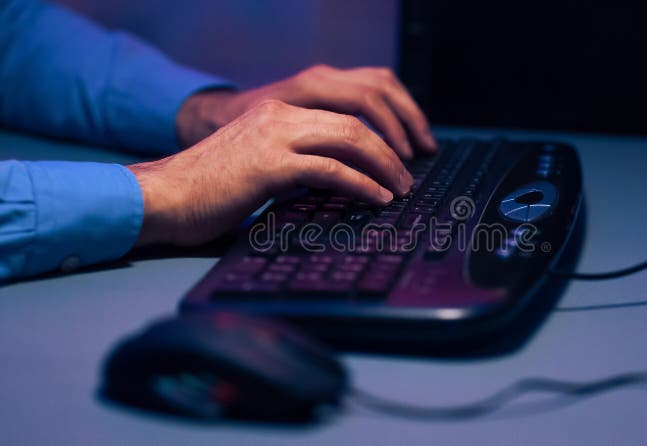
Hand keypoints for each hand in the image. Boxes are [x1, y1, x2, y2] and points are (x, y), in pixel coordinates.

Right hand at [131, 99, 412, 246]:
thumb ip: (294, 164)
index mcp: (276, 112)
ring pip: (349, 138)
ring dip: (383, 164)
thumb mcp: (257, 166)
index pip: (342, 112)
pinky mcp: (269, 164)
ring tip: (400, 188)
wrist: (162, 197)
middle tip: (408, 175)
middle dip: (389, 148)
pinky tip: (376, 198)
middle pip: (353, 121)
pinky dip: (361, 183)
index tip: (397, 158)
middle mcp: (278, 115)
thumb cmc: (206, 191)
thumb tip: (336, 182)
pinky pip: (330, 169)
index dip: (377, 133)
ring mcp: (273, 136)